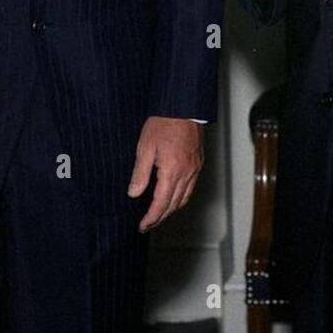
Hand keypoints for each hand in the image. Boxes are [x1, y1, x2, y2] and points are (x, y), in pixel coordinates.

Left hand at [128, 116, 202, 231]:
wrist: (182, 106)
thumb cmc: (163, 123)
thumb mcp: (145, 147)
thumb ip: (140, 173)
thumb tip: (134, 193)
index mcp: (172, 171)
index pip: (161, 203)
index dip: (151, 217)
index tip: (142, 226)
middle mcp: (187, 173)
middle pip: (174, 204)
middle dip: (160, 217)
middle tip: (148, 224)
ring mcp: (195, 168)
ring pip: (184, 198)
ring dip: (171, 209)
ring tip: (159, 214)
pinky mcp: (198, 163)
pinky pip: (191, 188)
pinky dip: (181, 198)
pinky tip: (173, 197)